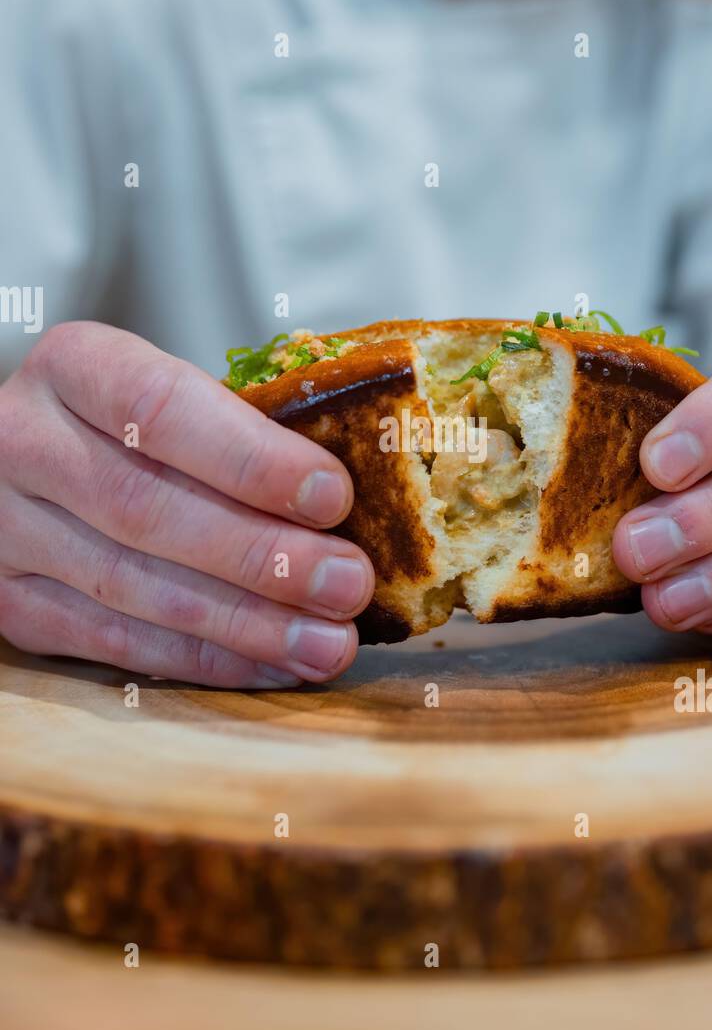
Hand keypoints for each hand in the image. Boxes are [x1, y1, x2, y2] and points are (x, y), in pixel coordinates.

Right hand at [0, 322, 374, 685]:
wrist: (27, 461)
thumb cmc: (131, 427)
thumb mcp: (174, 394)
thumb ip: (243, 428)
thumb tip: (358, 500)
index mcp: (74, 365)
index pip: (161, 409)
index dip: (251, 459)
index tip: (332, 497)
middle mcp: (23, 441)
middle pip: (147, 509)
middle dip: (262, 556)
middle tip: (348, 584)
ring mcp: (7, 528)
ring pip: (132, 586)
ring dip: (244, 623)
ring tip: (327, 642)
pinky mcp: (10, 603)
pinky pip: (114, 642)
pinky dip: (204, 660)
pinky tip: (272, 664)